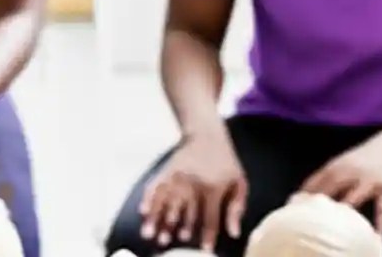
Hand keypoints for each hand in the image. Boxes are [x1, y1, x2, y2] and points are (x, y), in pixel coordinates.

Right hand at [140, 130, 247, 252]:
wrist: (206, 135)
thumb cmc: (226, 163)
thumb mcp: (239, 183)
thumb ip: (236, 208)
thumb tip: (234, 233)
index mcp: (213, 188)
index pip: (209, 217)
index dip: (207, 235)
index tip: (204, 250)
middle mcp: (192, 184)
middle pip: (181, 211)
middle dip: (173, 228)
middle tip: (166, 243)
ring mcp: (177, 177)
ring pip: (165, 201)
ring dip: (156, 218)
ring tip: (148, 234)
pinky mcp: (166, 171)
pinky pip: (155, 187)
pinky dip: (148, 199)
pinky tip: (142, 212)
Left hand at [298, 133, 381, 234]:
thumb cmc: (361, 159)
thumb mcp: (341, 164)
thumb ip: (324, 178)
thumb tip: (301, 196)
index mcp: (334, 167)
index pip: (313, 183)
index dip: (302, 196)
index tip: (292, 210)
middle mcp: (349, 172)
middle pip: (328, 189)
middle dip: (317, 204)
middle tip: (308, 221)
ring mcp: (369, 180)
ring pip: (353, 198)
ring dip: (343, 211)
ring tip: (335, 229)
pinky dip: (380, 223)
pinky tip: (375, 235)